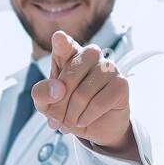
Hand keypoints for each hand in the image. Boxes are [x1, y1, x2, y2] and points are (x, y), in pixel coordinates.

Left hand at [31, 30, 135, 156]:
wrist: (93, 126)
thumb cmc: (67, 108)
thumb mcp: (45, 103)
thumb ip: (42, 93)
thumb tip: (58, 89)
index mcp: (69, 54)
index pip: (64, 45)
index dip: (61, 42)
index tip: (58, 38)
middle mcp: (90, 55)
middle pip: (69, 77)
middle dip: (60, 104)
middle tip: (58, 118)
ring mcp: (108, 67)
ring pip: (83, 93)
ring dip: (72, 115)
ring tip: (70, 122)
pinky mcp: (121, 83)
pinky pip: (98, 103)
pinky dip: (86, 117)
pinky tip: (83, 121)